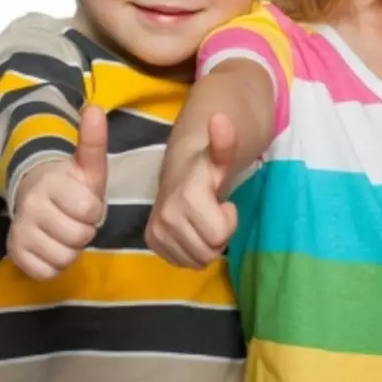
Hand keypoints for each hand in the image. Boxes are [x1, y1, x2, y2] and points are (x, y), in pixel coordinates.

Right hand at [8, 105, 108, 279]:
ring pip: (64, 257)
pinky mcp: (15, 253)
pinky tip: (53, 245)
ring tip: (66, 231)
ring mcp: (20, 231)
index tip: (87, 203)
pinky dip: (54, 264)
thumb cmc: (70, 182)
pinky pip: (46, 272)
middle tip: (77, 219)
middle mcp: (30, 207)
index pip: (89, 211)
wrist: (35, 194)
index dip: (94, 210)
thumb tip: (95, 108)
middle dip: (85, 230)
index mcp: (52, 184)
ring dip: (71, 248)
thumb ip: (93, 140)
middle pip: (79, 237)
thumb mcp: (87, 164)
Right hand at [146, 113, 238, 267]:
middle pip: (209, 252)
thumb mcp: (223, 154)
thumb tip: (220, 118)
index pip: (219, 236)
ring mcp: (157, 232)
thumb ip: (224, 142)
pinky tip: (192, 229)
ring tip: (203, 219)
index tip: (223, 203)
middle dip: (218, 234)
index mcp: (185, 198)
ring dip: (206, 243)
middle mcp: (166, 218)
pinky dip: (192, 250)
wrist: (183, 167)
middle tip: (214, 212)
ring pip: (196, 261)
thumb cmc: (209, 163)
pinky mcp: (152, 241)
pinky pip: (182, 263)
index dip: (229, 221)